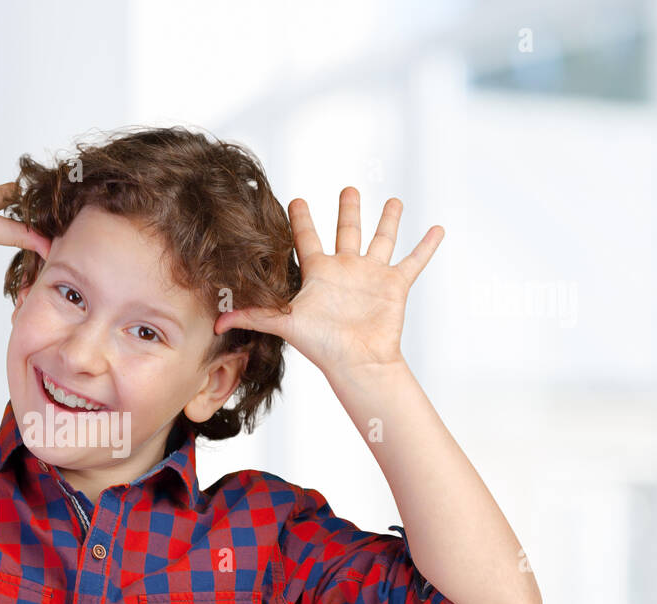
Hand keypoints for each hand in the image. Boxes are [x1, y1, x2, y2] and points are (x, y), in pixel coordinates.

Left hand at [213, 187, 442, 375]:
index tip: (295, 198)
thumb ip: (254, 316)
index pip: (306, 238)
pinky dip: (427, 246)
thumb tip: (218, 323)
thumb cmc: (322, 346)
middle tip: (348, 188)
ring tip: (393, 200)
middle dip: (347, 209)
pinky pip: (414, 261)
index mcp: (318, 273)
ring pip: (382, 239)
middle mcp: (345, 269)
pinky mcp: (395, 284)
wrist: (357, 362)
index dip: (300, 219)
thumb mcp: (285, 324)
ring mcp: (371, 275)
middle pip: (347, 230)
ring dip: (388, 220)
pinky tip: (438, 229)